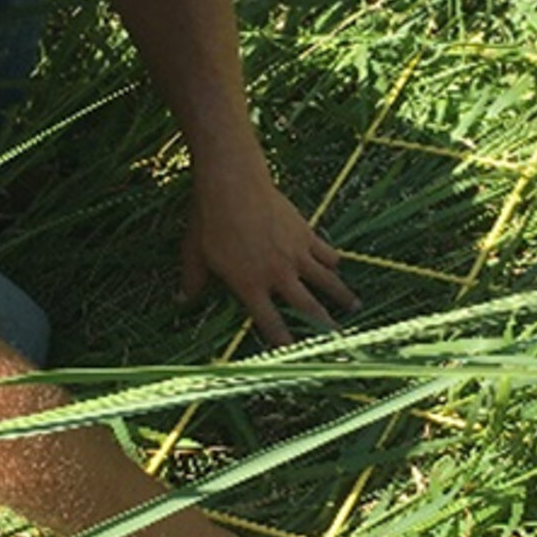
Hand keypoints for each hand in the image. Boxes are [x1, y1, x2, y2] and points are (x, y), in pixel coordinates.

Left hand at [181, 171, 357, 347]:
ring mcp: (296, 254)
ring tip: (354, 308)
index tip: (293, 351)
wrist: (233, 185)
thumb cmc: (209, 221)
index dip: (281, 340)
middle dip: (323, 325)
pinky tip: (338, 266)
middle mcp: (278, 274)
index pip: (269, 322)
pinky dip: (333, 261)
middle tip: (338, 339)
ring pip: (326, 281)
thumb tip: (181, 300)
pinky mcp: (306, 233)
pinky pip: (326, 252)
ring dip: (341, 295)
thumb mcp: (194, 254)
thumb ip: (192, 281)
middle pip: (307, 306)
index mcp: (250, 285)